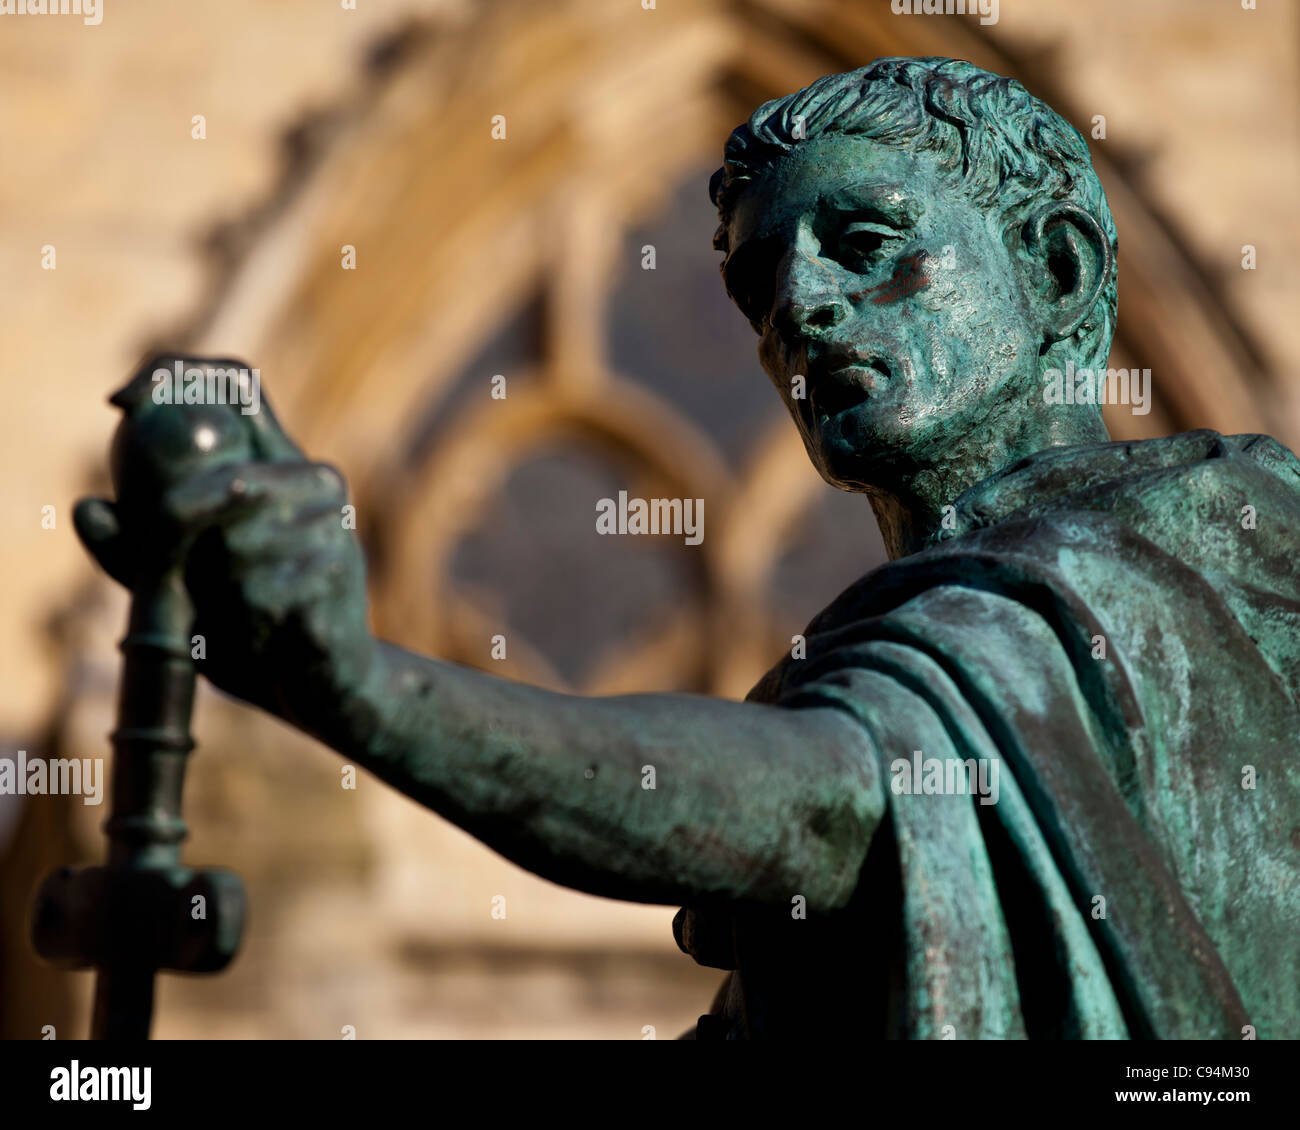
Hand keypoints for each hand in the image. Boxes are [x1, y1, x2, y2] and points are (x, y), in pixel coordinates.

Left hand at [74, 363, 374, 725]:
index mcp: (286, 469)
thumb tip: (86, 507)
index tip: (119, 403)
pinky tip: (272, 638)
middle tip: (206, 583)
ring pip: (234, 546)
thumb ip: (138, 548)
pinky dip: (249, 628)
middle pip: (224, 483)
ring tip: (248, 617)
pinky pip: (258, 597)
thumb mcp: (188, 584)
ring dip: (223, 594)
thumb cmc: (253, 626)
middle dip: (196, 542)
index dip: (173, 378)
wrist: (326, 685)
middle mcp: (320, 486)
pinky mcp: (340, 578)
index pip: (236, 389)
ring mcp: (335, 529)